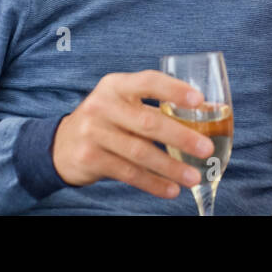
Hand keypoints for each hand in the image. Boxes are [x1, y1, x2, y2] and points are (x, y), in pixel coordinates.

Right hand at [52, 70, 215, 196]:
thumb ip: (157, 105)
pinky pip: (128, 173)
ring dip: (171, 167)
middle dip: (181, 137)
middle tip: (207, 149)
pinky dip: (153, 183)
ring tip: (194, 177)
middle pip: (148, 122)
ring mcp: (93, 132)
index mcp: (116, 85)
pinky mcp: (90, 158)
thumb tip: (210, 112)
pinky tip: (171, 189)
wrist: (62, 144)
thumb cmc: (108, 120)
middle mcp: (103, 105)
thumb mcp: (124, 103)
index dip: (174, 90)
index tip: (199, 101)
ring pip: (140, 152)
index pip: (149, 81)